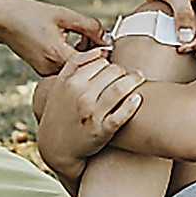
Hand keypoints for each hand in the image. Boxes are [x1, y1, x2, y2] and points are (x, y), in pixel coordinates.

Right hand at [0, 0, 107, 75]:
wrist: (2, 21)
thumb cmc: (30, 14)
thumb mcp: (63, 14)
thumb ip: (89, 26)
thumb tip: (109, 39)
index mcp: (57, 55)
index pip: (93, 64)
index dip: (104, 51)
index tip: (105, 37)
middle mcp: (51, 70)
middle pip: (86, 70)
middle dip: (95, 53)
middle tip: (94, 34)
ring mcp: (46, 74)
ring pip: (77, 71)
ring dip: (84, 55)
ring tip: (80, 34)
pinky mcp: (44, 72)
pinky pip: (67, 69)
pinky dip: (73, 57)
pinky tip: (69, 41)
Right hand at [35, 48, 145, 184]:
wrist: (55, 145)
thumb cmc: (59, 113)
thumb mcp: (59, 85)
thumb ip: (75, 64)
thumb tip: (100, 51)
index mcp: (71, 82)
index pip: (100, 62)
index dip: (110, 63)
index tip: (113, 68)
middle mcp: (81, 96)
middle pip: (113, 72)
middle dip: (123, 71)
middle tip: (128, 74)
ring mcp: (92, 113)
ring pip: (120, 88)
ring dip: (134, 81)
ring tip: (139, 79)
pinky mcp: (102, 131)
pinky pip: (122, 114)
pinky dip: (132, 104)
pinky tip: (137, 99)